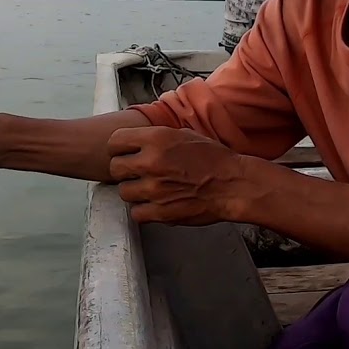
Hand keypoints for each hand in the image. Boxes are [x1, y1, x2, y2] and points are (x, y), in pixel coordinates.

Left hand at [107, 126, 249, 225]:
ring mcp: (154, 189)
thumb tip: (138, 140)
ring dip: (134, 191)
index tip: (124, 152)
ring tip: (149, 189)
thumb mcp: (185, 134)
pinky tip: (155, 204)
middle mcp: (151, 162)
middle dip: (125, 170)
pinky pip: (136, 213)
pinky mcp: (160, 212)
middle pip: (115, 168)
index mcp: (157, 138)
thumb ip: (157, 137)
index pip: (115, 141)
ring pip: (124, 192)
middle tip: (137, 172)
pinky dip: (143, 210)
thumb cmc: (214, 159)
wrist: (233, 184)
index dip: (119, 147)